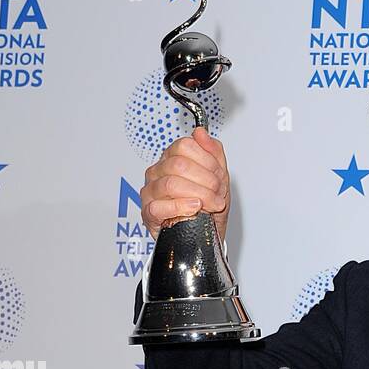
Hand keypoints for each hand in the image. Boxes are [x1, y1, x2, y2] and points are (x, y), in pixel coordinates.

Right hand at [140, 125, 230, 241]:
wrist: (207, 236)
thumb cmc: (209, 207)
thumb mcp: (219, 178)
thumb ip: (213, 153)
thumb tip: (200, 133)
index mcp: (173, 158)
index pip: (184, 146)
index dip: (207, 161)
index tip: (219, 176)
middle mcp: (159, 172)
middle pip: (179, 164)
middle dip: (206, 180)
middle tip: (218, 193)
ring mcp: (151, 191)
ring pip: (171, 184)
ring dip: (199, 195)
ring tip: (211, 204)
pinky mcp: (149, 213)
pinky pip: (159, 206)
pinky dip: (180, 207)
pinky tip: (194, 208)